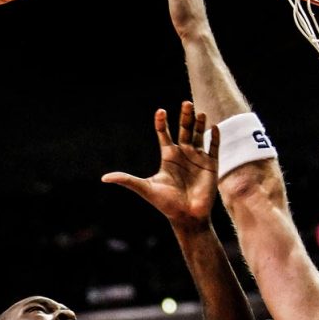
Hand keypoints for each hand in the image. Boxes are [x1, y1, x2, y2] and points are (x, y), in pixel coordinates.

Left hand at [102, 102, 218, 227]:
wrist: (187, 217)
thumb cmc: (166, 204)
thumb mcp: (145, 189)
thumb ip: (127, 180)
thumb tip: (104, 178)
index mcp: (168, 157)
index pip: (164, 134)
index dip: (162, 122)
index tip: (160, 111)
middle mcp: (183, 155)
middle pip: (184, 129)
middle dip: (185, 116)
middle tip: (186, 103)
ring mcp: (197, 159)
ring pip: (199, 135)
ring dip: (199, 123)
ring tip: (199, 112)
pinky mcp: (211, 165)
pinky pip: (213, 147)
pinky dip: (214, 137)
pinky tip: (214, 127)